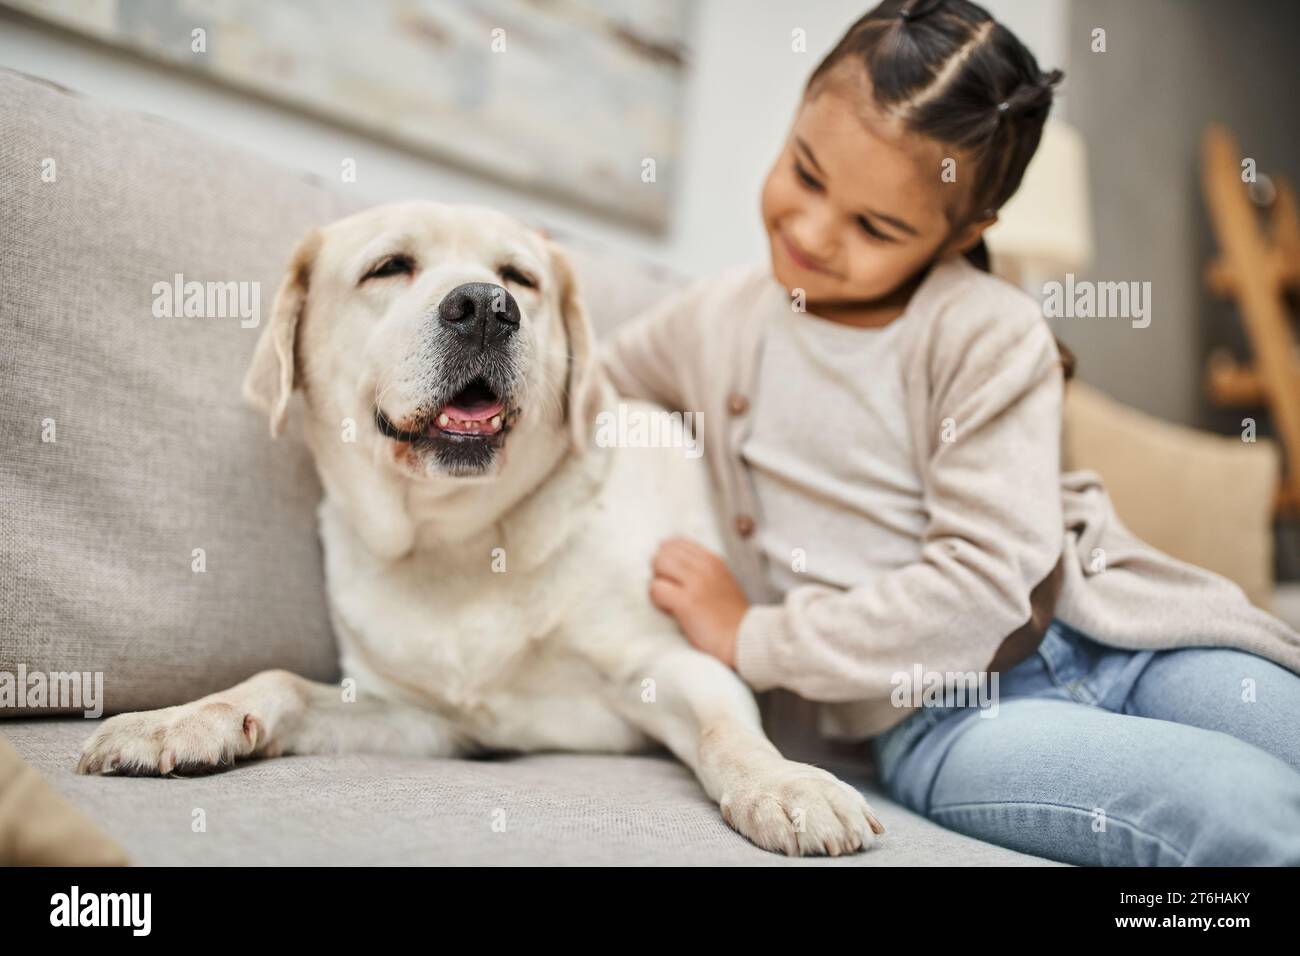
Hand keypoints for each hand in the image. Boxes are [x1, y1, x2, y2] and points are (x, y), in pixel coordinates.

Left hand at [650, 537, 749, 667]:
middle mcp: (704, 566)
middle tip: (668, 588)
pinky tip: (670, 610)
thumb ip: (702, 568)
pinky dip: (657, 600)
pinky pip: (656, 589)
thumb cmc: (730, 616)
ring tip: (669, 599)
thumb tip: (669, 558)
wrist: (744, 639)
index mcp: (712, 560)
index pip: (676, 543)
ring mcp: (696, 583)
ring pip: (658, 564)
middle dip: (659, 570)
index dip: (667, 558)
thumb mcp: (721, 580)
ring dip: (658, 583)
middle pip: (664, 552)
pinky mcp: (687, 602)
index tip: (671, 576)